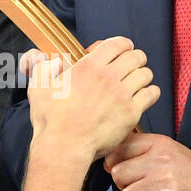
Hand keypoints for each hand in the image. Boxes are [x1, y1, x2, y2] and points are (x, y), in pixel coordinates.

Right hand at [25, 37, 158, 160]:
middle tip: (131, 66)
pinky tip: (143, 97)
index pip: (117, 43)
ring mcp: (122, 95)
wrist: (64, 146)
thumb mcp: (38, 87)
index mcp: (89, 66)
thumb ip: (41, 66)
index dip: (122, 45)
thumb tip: (42, 56)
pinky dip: (150, 93)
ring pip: (146, 74)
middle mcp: (108, 77)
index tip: (121, 50)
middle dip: (135, 58)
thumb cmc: (50, 119)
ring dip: (142, 75)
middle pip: (136, 56)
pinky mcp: (131, 113)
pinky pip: (151, 94)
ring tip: (136, 82)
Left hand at [104, 132, 190, 190]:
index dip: (117, 164)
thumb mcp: (166, 151)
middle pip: (118, 176)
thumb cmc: (189, 174)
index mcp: (157, 144)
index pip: (119, 149)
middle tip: (147, 189)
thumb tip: (107, 161)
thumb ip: (138, 151)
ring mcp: (163, 182)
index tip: (129, 172)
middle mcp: (159, 160)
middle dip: (128, 186)